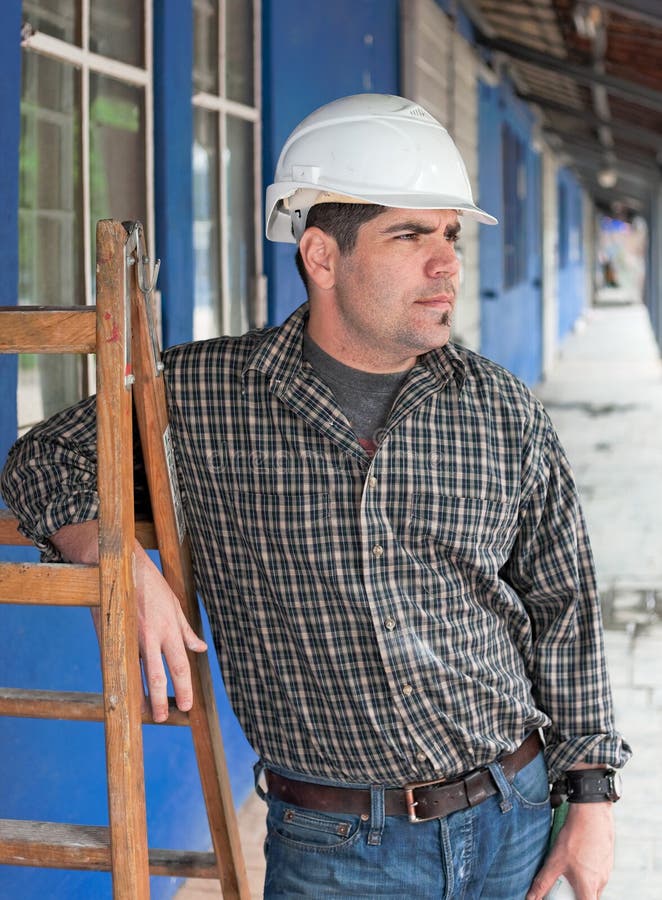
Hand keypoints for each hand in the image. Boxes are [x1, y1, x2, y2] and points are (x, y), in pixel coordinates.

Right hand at [133, 540, 206, 721]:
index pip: (179, 665)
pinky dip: (122, 678)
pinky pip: (118, 662)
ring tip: (144, 713)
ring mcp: (129, 636)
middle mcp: (150, 636)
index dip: (184, 688)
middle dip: (161, 700)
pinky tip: (124, 692)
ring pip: (135, 673)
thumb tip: (200, 649)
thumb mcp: (175, 604)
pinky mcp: (111, 635)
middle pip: (157, 675)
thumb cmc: (150, 584)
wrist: (119, 564)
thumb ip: (186, 630)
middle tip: (163, 718)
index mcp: (168, 628)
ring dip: (140, 695)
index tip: (187, 706)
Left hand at [526, 802, 613, 898]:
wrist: (592, 813)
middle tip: (564, 884)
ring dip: (583, 882)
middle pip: (590, 897)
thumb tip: (531, 898)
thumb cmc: (574, 837)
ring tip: (569, 867)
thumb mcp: (554, 861)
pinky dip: (588, 870)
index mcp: (589, 886)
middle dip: (577, 894)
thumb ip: (543, 882)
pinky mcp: (607, 859)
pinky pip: (598, 871)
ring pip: (594, 885)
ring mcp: (606, 870)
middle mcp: (601, 881)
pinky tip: (578, 856)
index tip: (566, 897)